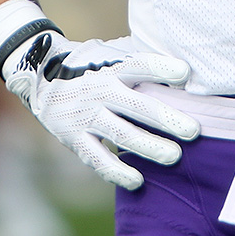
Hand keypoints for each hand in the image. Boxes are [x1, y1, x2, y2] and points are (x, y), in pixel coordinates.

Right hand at [0, 30, 200, 190]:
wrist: (40, 78)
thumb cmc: (91, 67)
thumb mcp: (110, 55)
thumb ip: (140, 61)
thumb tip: (186, 69)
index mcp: (111, 68)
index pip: (138, 65)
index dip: (160, 67)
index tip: (185, 73)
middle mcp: (99, 91)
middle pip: (136, 105)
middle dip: (166, 118)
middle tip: (193, 131)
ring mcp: (86, 116)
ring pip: (120, 134)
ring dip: (148, 147)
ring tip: (174, 156)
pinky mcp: (74, 139)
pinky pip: (98, 159)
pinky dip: (117, 172)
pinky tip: (138, 180)